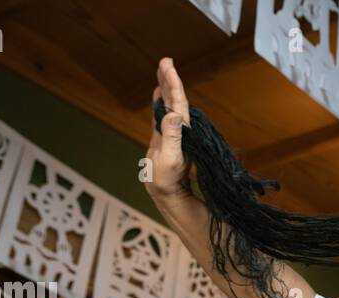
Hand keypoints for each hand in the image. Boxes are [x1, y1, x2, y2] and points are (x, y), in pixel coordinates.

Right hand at [146, 57, 192, 205]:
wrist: (168, 195)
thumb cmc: (167, 181)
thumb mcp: (169, 159)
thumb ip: (172, 136)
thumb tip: (174, 114)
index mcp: (181, 131)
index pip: (178, 103)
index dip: (173, 84)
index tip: (168, 66)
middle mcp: (179, 130)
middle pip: (175, 100)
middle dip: (170, 80)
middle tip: (165, 61)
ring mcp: (173, 134)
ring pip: (170, 105)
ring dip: (165, 87)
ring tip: (162, 70)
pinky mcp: (166, 139)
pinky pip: (163, 114)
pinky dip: (161, 101)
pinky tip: (157, 94)